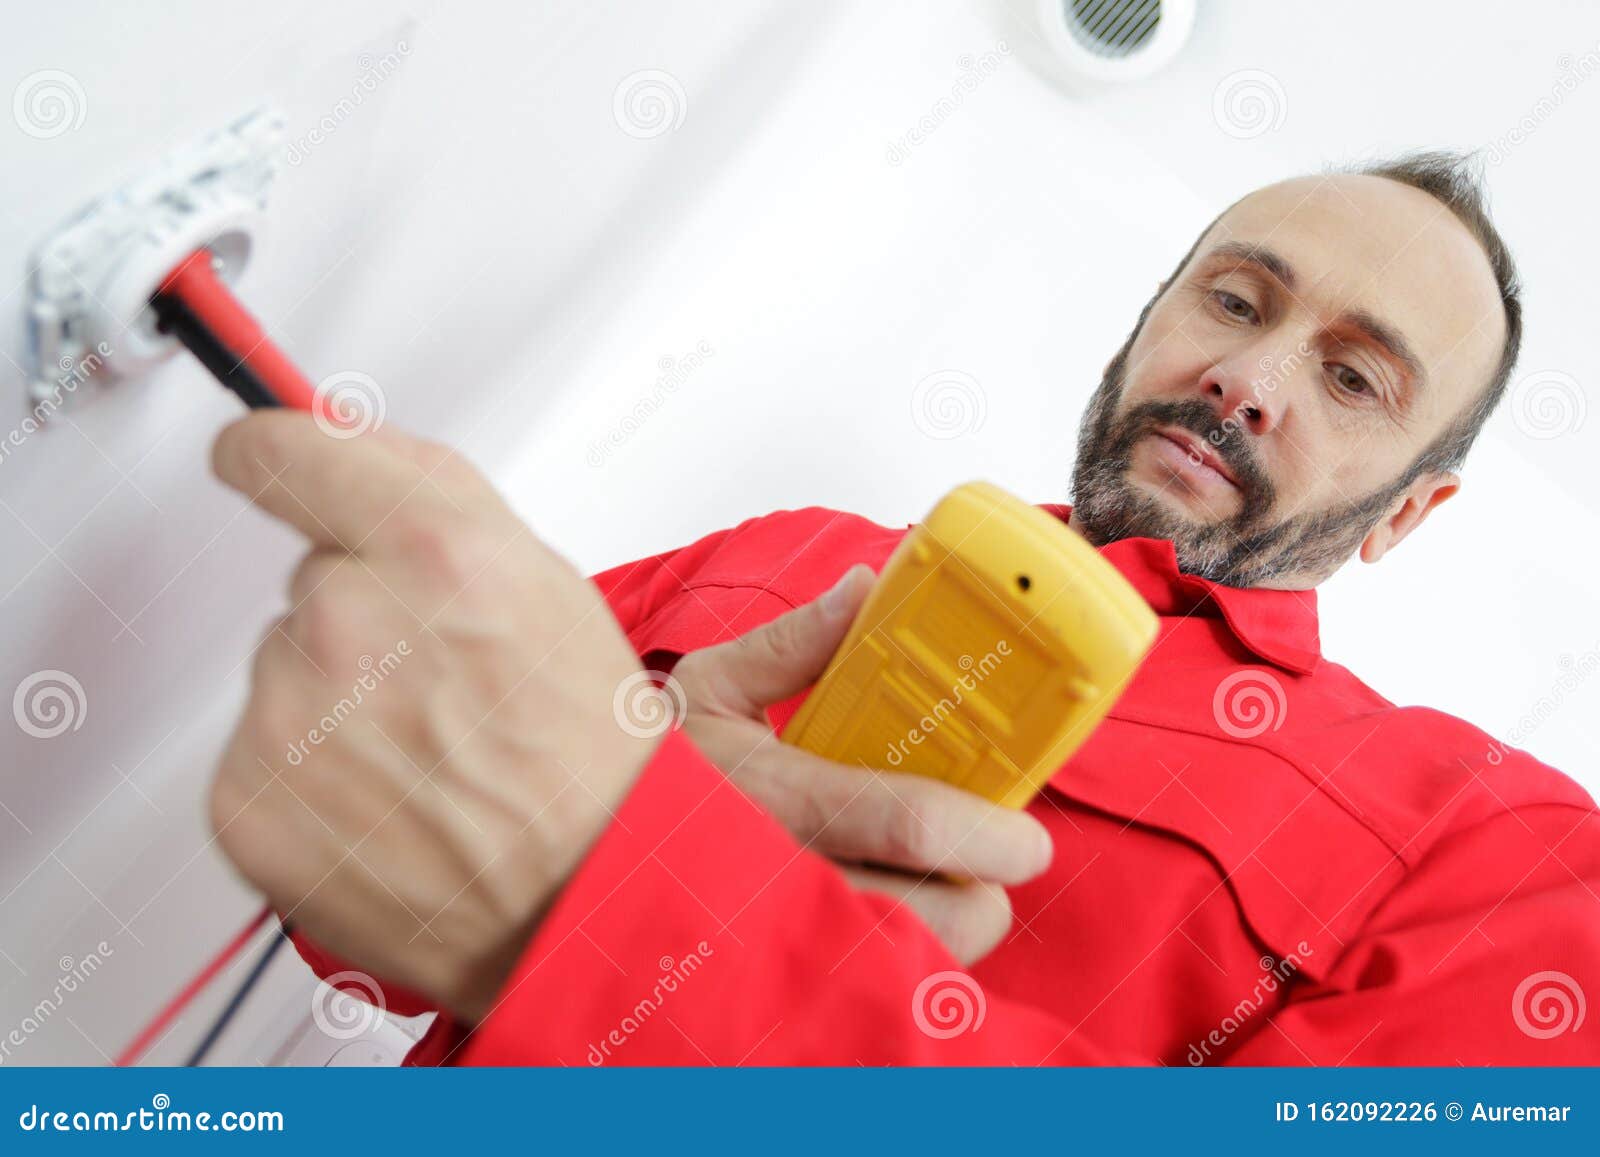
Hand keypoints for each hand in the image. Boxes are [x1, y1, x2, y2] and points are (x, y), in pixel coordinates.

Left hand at [207, 412, 658, 1021]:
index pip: (283, 450)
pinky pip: (256, 752)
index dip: (275, 452)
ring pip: (285, 669)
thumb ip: (436, 495)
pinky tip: (383, 802)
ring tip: (426, 756)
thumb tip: (347, 438)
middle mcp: (347, 623)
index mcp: (432, 552)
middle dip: (364, 617)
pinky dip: (307, 776)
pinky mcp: (244, 800)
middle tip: (443, 684)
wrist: (583, 900)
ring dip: (336, 701)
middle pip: (310, 580)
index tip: (261, 459)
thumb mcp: (551, 587)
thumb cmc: (589, 758)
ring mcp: (285, 716)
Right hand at [670, 566, 1053, 964]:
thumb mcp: (706, 691)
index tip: (1030, 838)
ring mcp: (775, 947)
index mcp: (772, 796)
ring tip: (931, 893)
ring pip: (903, 971)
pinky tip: (881, 930)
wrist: (572, 854)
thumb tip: (865, 589)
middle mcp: (779, 882)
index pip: (905, 822)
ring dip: (938, 938)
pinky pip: (861, 1000)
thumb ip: (791, 645)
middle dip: (979, 901)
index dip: (986, 832)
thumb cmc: (648, 774)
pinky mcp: (770, 990)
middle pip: (927, 921)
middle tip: (984, 866)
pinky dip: (891, 975)